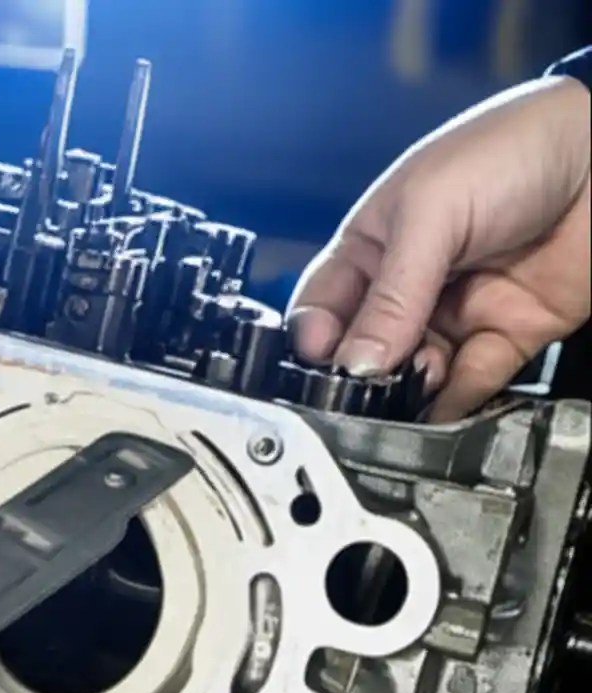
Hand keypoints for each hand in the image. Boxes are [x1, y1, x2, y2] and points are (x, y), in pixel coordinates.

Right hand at [290, 75, 590, 420]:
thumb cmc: (506, 153)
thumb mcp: (430, 214)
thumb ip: (392, 295)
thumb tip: (354, 363)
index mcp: (373, 245)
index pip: (323, 305)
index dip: (314, 338)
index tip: (320, 366)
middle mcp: (408, 285)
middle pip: (367, 347)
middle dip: (360, 374)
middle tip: (361, 393)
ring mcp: (457, 311)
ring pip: (415, 371)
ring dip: (407, 391)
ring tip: (409, 393)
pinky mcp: (507, 335)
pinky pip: (472, 381)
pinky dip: (456, 402)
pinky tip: (443, 409)